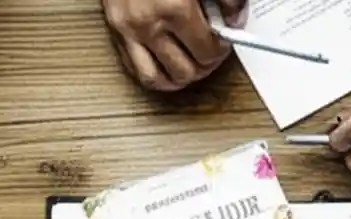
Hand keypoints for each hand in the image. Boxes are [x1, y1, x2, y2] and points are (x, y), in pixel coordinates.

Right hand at [103, 0, 243, 91]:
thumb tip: (235, 17)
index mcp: (174, 8)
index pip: (207, 52)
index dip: (221, 50)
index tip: (224, 41)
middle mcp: (149, 23)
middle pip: (184, 71)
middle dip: (203, 66)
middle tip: (210, 52)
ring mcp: (128, 29)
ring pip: (156, 78)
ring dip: (177, 77)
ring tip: (189, 65)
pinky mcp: (115, 29)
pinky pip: (134, 68)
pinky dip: (153, 72)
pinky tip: (165, 64)